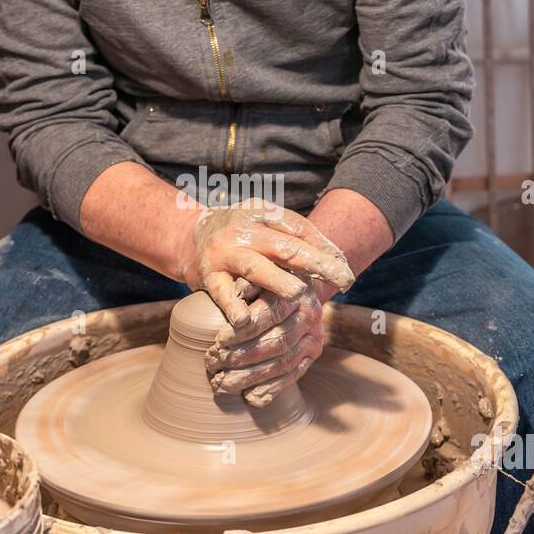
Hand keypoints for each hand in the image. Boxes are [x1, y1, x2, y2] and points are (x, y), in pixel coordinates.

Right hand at [173, 200, 354, 327]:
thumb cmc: (241, 235)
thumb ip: (299, 238)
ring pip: (254, 267)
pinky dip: (232, 306)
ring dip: (277, 282)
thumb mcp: (266, 224)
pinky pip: (221, 292)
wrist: (188, 236)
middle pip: (283, 247)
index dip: (323, 247)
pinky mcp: (207, 275)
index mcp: (262, 213)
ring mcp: (224, 252)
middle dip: (315, 264)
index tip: (345, 268)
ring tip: (298, 294)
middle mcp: (244, 230)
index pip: (298, 228)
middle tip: (343, 279)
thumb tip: (340, 259)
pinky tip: (244, 320)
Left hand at [205, 282, 325, 407]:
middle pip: (275, 342)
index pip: (269, 313)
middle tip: (214, 364)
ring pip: (282, 363)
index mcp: (295, 294)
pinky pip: (292, 376)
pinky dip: (271, 389)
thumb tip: (234, 294)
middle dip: (242, 356)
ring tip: (223, 385)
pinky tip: (250, 398)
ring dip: (251, 377)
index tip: (219, 340)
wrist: (301, 285)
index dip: (244, 329)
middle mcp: (309, 316)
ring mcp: (313, 338)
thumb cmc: (268, 278)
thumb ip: (246, 281)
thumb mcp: (257, 272)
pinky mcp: (312, 356)